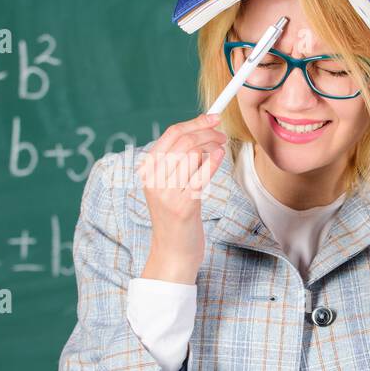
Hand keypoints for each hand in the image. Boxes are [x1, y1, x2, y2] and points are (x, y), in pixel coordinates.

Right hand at [137, 112, 226, 283]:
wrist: (173, 253)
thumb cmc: (176, 217)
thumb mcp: (168, 186)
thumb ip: (177, 162)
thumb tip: (200, 131)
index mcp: (147, 171)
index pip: (170, 135)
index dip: (194, 122)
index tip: (213, 117)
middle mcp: (153, 180)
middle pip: (183, 141)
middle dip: (207, 131)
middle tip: (222, 133)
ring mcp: (167, 193)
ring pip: (192, 154)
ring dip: (212, 145)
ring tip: (221, 147)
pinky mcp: (183, 206)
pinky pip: (200, 174)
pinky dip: (213, 160)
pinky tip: (220, 155)